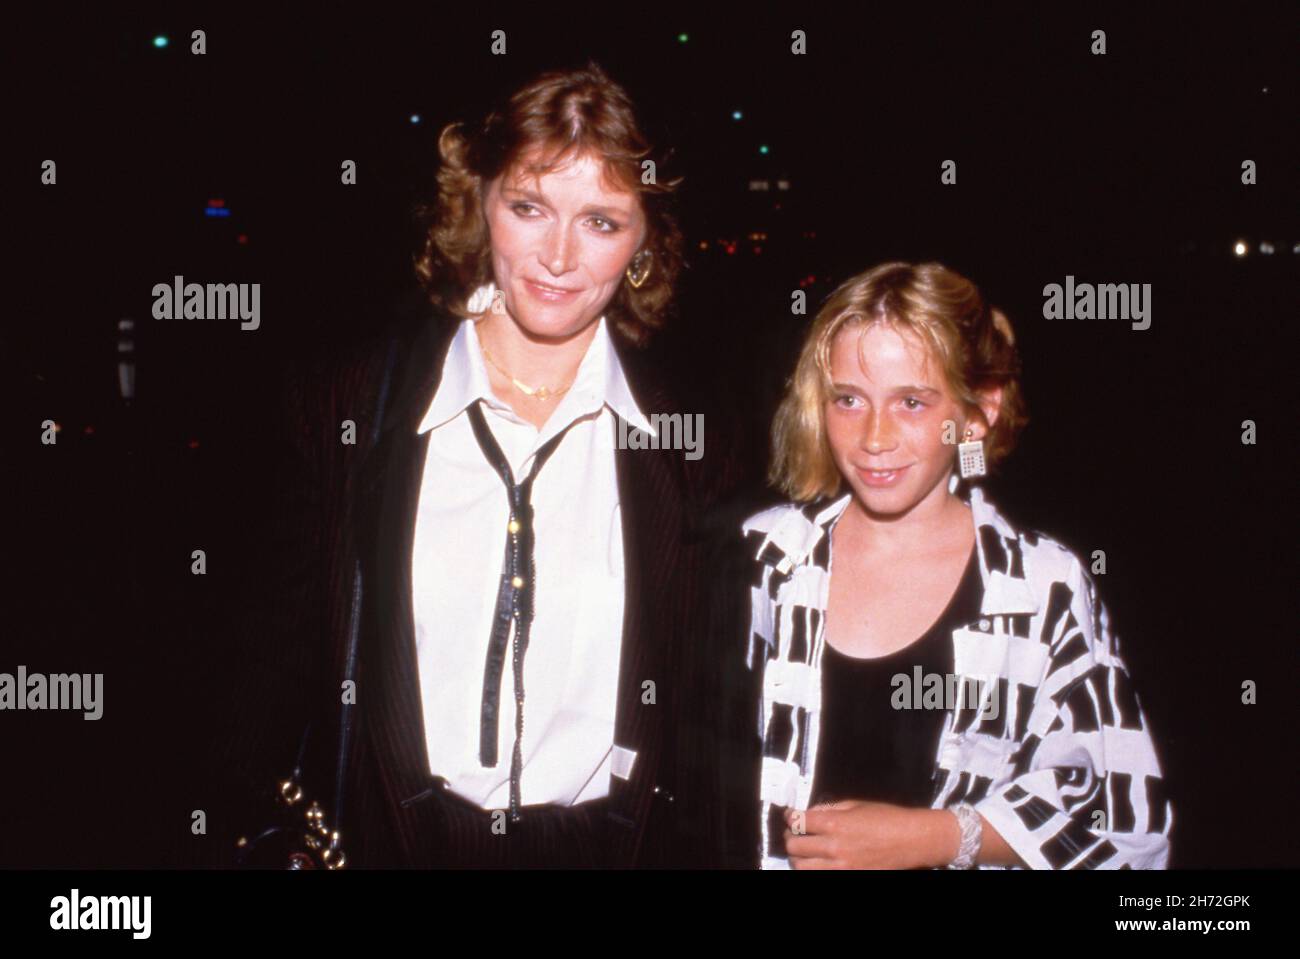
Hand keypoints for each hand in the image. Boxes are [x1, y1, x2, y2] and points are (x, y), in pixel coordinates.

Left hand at [780, 799, 956, 869]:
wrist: (913, 841)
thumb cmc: (888, 819)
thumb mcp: (856, 805)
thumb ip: (830, 808)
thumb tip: (811, 812)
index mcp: (835, 824)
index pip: (798, 821)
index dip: (790, 817)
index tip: (790, 816)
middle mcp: (834, 847)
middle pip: (794, 845)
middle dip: (789, 837)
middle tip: (793, 833)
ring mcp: (841, 867)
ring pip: (801, 866)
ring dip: (797, 857)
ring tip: (801, 851)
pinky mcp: (849, 877)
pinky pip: (820, 876)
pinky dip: (812, 869)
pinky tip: (815, 863)